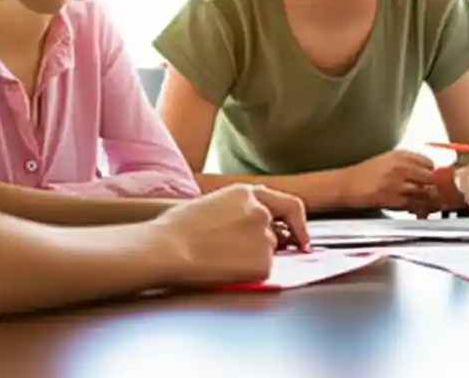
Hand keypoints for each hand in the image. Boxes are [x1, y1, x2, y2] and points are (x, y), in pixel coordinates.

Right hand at [155, 185, 308, 285]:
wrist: (166, 249)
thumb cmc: (176, 229)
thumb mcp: (212, 203)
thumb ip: (239, 210)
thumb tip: (247, 226)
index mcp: (248, 193)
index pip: (289, 206)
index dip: (298, 224)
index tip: (301, 238)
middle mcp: (262, 213)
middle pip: (276, 233)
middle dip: (265, 245)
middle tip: (243, 255)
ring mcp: (264, 238)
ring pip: (267, 253)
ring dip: (251, 258)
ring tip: (219, 258)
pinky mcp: (262, 264)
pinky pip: (262, 272)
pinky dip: (248, 274)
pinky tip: (223, 269)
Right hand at [343, 150, 436, 209]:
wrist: (347, 185)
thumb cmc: (366, 173)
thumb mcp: (387, 160)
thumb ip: (407, 163)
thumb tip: (427, 171)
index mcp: (400, 155)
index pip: (429, 162)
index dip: (432, 173)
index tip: (432, 180)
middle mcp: (401, 166)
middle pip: (431, 177)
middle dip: (434, 187)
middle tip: (433, 194)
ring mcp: (398, 183)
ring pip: (425, 192)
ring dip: (429, 200)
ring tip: (428, 204)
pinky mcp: (393, 199)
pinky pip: (415, 205)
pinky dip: (419, 209)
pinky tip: (417, 210)